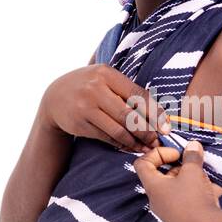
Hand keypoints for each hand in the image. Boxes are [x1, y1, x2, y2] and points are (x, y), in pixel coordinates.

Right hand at [39, 64, 171, 151]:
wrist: (54, 98)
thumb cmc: (89, 87)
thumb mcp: (105, 80)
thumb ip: (127, 91)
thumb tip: (158, 113)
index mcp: (107, 74)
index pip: (138, 95)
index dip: (155, 113)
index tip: (166, 127)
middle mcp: (95, 89)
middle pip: (129, 116)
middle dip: (147, 132)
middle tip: (157, 141)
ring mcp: (85, 107)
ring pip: (119, 130)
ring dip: (135, 142)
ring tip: (146, 147)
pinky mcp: (80, 124)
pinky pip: (107, 137)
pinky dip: (121, 144)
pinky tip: (130, 147)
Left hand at [133, 140, 221, 221]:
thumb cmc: (193, 199)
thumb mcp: (193, 172)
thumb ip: (192, 156)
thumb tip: (193, 145)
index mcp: (153, 185)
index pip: (142, 163)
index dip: (157, 153)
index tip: (176, 154)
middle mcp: (157, 199)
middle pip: (162, 175)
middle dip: (179, 166)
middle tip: (193, 164)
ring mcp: (170, 210)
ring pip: (178, 187)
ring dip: (191, 178)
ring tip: (206, 175)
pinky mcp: (183, 218)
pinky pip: (189, 199)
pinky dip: (200, 190)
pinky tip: (216, 188)